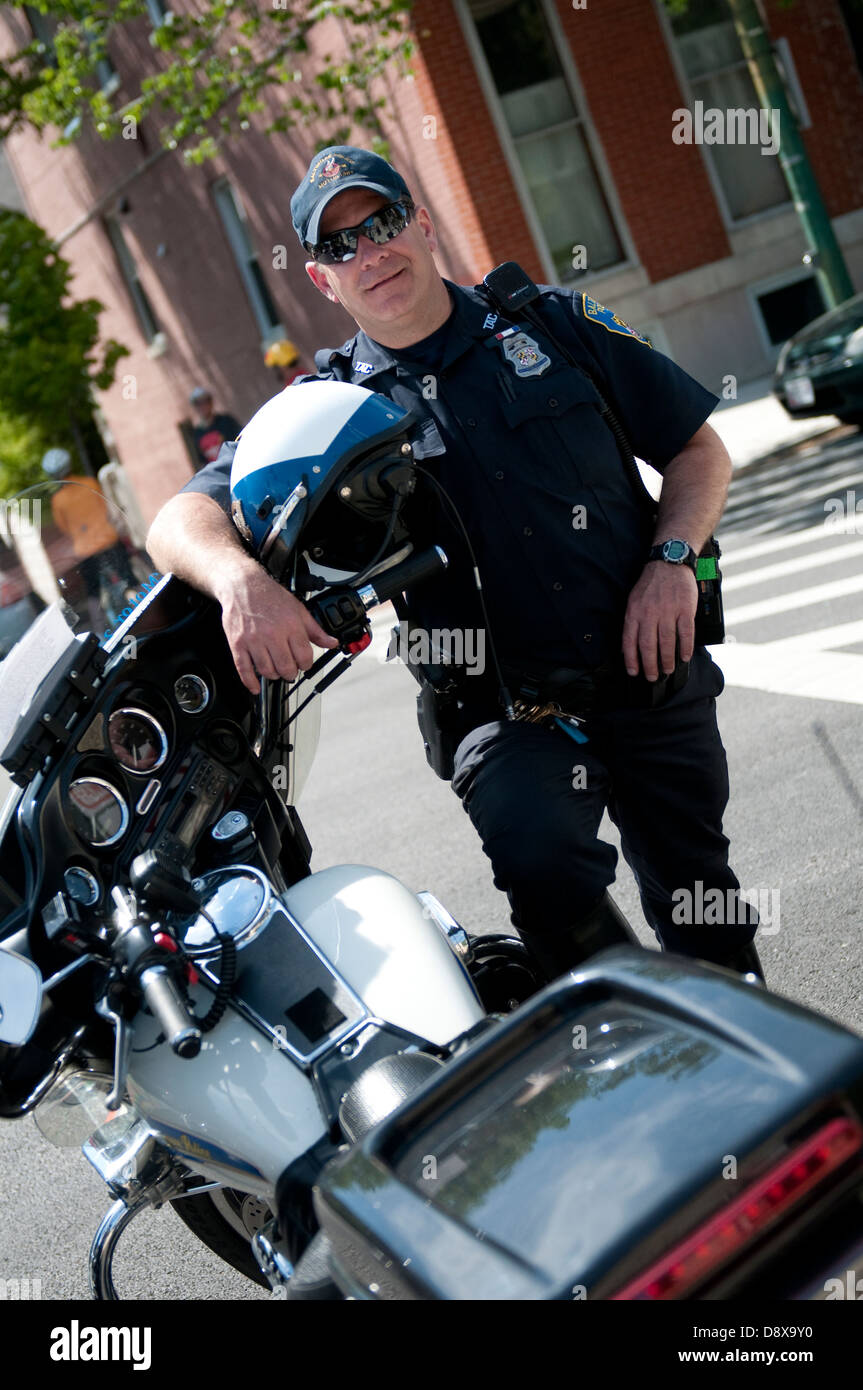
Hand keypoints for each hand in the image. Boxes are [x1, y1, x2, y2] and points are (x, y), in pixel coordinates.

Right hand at [214, 557, 337, 693]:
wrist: (243, 585)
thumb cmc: (270, 596)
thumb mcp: (299, 610)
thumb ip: (315, 630)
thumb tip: (332, 643)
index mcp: (290, 626)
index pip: (304, 656)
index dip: (306, 664)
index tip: (304, 663)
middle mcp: (272, 634)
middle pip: (286, 667)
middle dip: (291, 672)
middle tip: (290, 668)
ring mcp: (253, 640)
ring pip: (267, 671)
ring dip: (274, 675)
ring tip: (275, 669)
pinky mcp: (238, 644)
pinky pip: (244, 669)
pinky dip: (250, 682)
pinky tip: (255, 687)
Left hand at [622, 562, 696, 681]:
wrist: (669, 563)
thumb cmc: (650, 585)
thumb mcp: (634, 601)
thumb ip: (633, 622)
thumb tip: (630, 647)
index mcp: (634, 612)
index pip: (630, 641)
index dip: (631, 660)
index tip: (634, 673)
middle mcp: (649, 613)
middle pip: (648, 646)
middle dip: (650, 665)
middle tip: (653, 677)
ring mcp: (668, 611)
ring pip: (667, 642)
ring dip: (667, 660)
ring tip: (668, 670)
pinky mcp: (685, 609)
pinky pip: (685, 632)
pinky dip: (685, 647)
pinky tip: (684, 656)